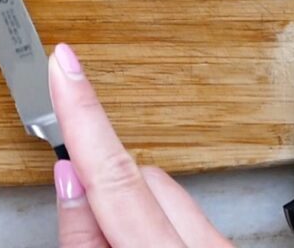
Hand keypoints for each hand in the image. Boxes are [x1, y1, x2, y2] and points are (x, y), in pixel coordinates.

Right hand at [49, 43, 233, 247]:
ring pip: (165, 195)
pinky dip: (160, 227)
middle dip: (107, 193)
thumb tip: (69, 178)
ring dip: (135, 215)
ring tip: (118, 245)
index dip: (83, 114)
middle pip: (142, 179)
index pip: (113, 173)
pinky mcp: (228, 244)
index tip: (65, 64)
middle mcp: (206, 243)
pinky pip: (186, 215)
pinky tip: (146, 245)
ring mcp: (224, 244)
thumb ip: (82, 237)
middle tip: (87, 228)